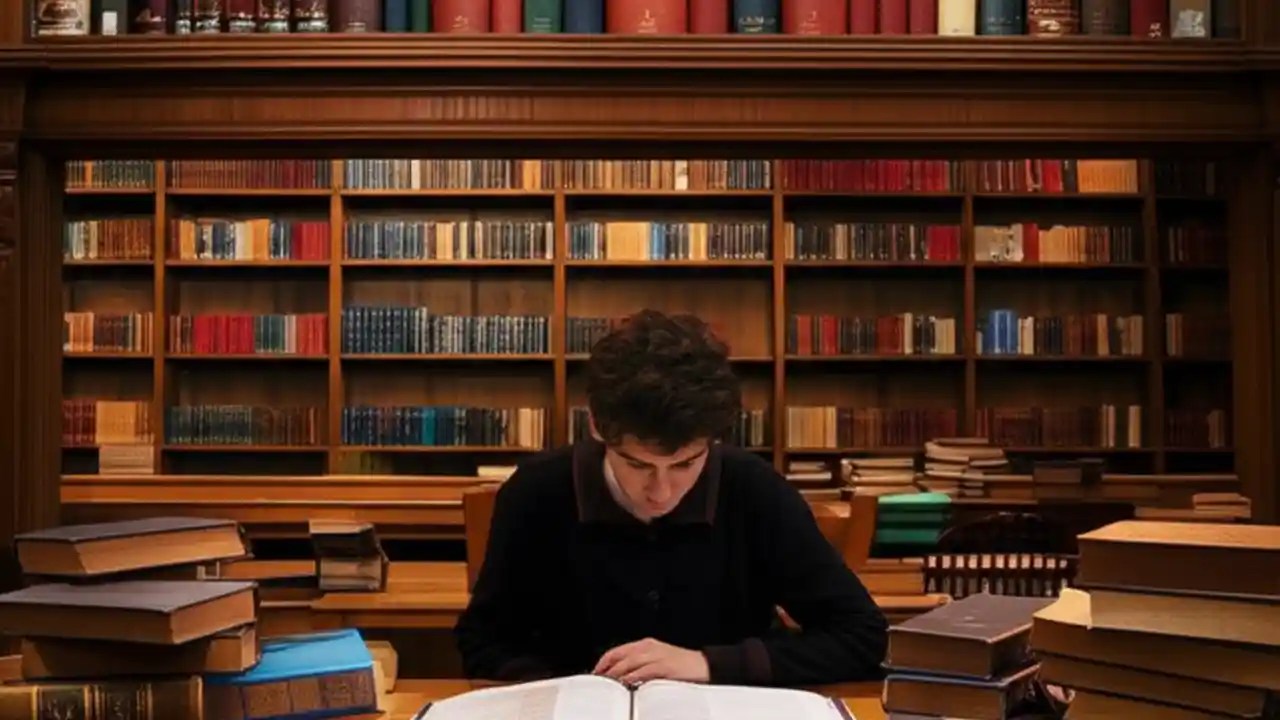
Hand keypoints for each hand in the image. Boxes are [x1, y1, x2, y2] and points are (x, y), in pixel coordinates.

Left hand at [593, 637, 710, 685]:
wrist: (705, 666)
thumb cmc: (682, 666)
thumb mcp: (658, 660)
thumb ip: (640, 666)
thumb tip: (622, 677)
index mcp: (646, 645)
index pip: (617, 651)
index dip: (604, 662)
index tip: (596, 673)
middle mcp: (649, 648)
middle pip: (620, 656)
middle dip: (606, 669)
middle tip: (598, 682)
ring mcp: (656, 656)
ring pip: (629, 663)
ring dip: (615, 674)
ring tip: (607, 685)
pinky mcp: (664, 666)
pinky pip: (643, 671)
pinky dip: (632, 677)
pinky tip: (625, 684)